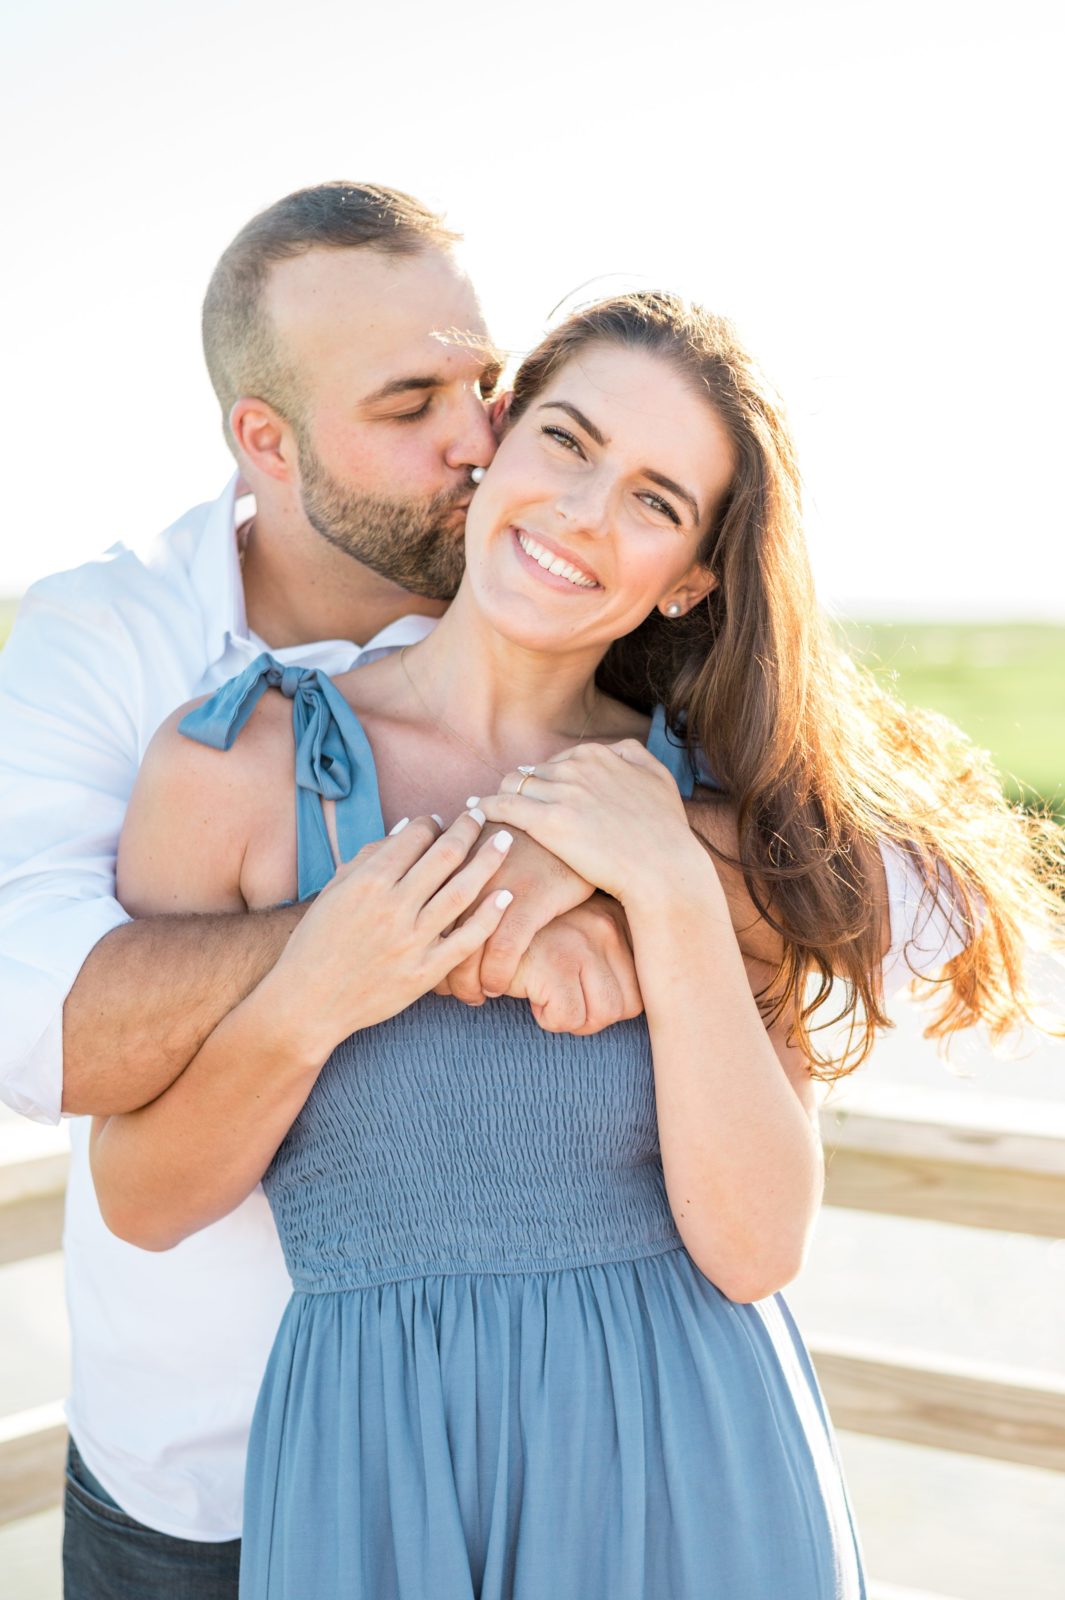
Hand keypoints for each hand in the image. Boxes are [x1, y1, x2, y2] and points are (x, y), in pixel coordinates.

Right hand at [267, 813, 513, 1057]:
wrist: (308, 1002)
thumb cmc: (317, 941)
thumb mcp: (335, 891)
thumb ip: (370, 857)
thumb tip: (409, 828)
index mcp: (367, 882)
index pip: (414, 838)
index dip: (433, 823)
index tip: (442, 821)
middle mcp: (392, 908)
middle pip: (445, 856)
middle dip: (468, 829)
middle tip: (482, 816)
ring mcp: (411, 942)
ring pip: (462, 892)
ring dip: (488, 861)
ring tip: (505, 841)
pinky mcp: (424, 973)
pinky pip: (466, 941)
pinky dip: (489, 917)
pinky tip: (506, 896)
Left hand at [437, 824, 593, 1004]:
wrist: (570, 824)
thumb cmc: (523, 841)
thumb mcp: (480, 848)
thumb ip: (455, 870)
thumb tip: (431, 903)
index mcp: (449, 863)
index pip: (420, 915)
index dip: (420, 947)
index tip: (426, 967)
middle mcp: (466, 876)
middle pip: (437, 939)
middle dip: (440, 974)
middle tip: (447, 992)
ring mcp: (496, 888)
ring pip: (466, 952)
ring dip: (467, 984)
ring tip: (474, 995)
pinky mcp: (529, 899)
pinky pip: (503, 952)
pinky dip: (498, 976)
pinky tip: (499, 986)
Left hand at [477, 742, 699, 906]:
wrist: (664, 870)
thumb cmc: (665, 833)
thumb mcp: (659, 779)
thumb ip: (634, 756)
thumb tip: (616, 750)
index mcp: (600, 754)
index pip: (558, 759)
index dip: (547, 779)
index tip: (540, 795)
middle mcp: (578, 766)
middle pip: (534, 771)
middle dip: (523, 788)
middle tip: (508, 804)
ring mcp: (562, 792)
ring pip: (514, 784)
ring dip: (500, 795)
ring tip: (485, 809)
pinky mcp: (548, 822)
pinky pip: (503, 805)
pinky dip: (485, 806)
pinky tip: (474, 813)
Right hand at [515, 894, 643, 1033]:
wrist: (475, 914)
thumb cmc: (526, 934)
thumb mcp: (574, 934)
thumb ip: (602, 960)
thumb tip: (630, 1007)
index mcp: (615, 919)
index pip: (641, 992)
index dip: (607, 1004)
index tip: (576, 989)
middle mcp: (605, 926)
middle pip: (628, 1008)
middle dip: (591, 1015)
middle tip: (558, 996)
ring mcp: (581, 942)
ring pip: (602, 1016)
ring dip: (569, 1018)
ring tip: (544, 992)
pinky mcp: (554, 961)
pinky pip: (567, 1019)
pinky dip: (545, 1017)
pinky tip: (529, 992)